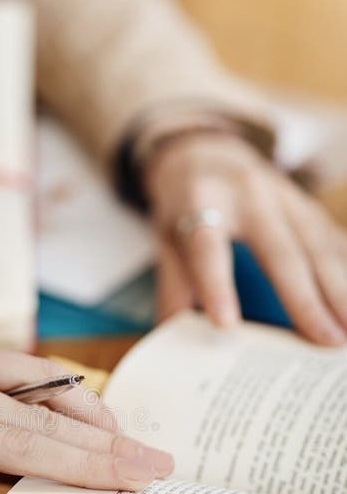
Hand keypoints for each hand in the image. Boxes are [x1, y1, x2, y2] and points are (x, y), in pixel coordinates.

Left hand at [146, 131, 346, 344]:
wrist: (205, 151)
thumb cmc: (182, 205)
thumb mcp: (164, 238)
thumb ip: (171, 285)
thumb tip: (173, 336)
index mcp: (200, 200)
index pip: (208, 247)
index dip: (216, 286)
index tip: (226, 325)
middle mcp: (247, 194)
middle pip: (280, 252)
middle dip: (306, 300)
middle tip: (327, 342)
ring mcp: (284, 195)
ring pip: (318, 245)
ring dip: (340, 290)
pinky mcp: (306, 204)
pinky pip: (333, 238)